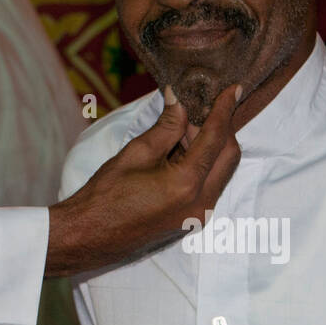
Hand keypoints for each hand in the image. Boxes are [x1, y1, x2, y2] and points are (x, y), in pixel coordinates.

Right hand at [45, 83, 241, 277]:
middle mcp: (202, 202)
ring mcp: (200, 214)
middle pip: (229, 155)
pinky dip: (201, 163)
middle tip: (193, 112)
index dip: (225, 109)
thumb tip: (179, 99)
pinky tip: (177, 153)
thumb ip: (166, 126)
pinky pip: (209, 184)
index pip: (216, 138)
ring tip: (177, 132)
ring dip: (208, 146)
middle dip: (218, 128)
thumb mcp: (136, 152)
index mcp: (186, 183)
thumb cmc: (106, 194)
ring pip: (221, 170)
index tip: (233, 89)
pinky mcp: (193, 219)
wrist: (91, 235)